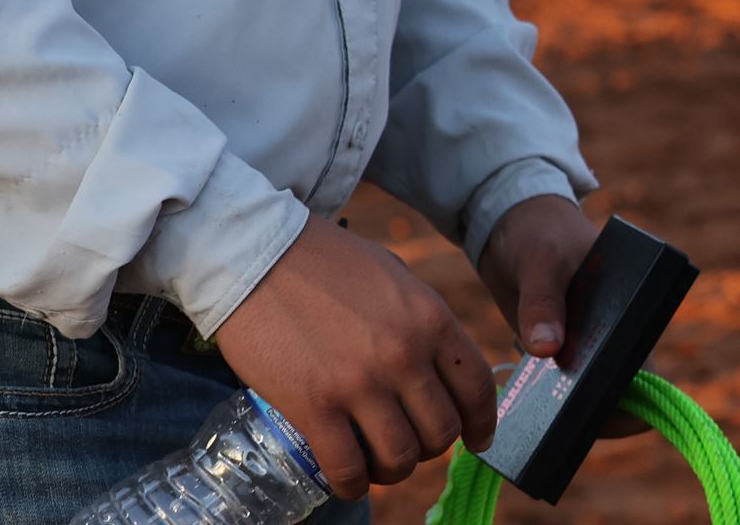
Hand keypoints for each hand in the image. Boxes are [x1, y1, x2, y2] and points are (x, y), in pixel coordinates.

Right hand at [215, 216, 494, 500]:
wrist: (257, 254)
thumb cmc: (325, 262)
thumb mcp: (393, 275)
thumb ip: (421, 319)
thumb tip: (441, 364)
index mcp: (429, 316)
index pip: (476, 387)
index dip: (481, 423)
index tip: (476, 440)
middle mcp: (404, 353)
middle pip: (441, 432)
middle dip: (429, 446)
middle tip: (408, 440)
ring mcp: (360, 383)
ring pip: (401, 459)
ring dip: (391, 469)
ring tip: (375, 457)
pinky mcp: (315, 407)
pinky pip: (350, 471)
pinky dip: (353, 484)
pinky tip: (348, 476)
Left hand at [478, 195, 643, 436]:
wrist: (511, 223)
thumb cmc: (541, 232)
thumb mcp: (540, 260)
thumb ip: (542, 301)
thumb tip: (547, 351)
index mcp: (634, 304)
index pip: (646, 367)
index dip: (630, 396)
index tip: (594, 409)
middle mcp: (617, 331)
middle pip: (617, 390)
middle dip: (591, 407)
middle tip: (555, 413)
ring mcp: (588, 345)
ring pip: (587, 395)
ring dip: (565, 407)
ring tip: (535, 409)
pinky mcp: (560, 352)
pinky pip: (559, 388)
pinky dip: (545, 398)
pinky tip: (522, 399)